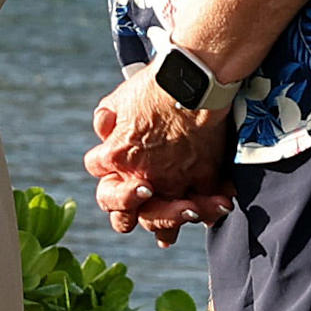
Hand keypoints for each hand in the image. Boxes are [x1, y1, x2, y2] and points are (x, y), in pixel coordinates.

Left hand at [86, 67, 233, 240]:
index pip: (97, 168)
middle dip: (128, 214)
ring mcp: (173, 182)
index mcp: (116, 156)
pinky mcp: (202, 178)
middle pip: (122, 215)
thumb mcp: (119, 98)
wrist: (195, 82)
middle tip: (141, 207)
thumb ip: (108, 120)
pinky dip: (210, 210)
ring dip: (168, 224)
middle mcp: (141, 177)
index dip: (105, 162)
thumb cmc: (155, 84)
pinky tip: (213, 212)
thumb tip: (104, 127)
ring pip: (163, 220)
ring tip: (174, 228)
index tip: (115, 157)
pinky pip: (205, 204)